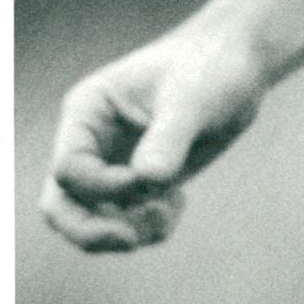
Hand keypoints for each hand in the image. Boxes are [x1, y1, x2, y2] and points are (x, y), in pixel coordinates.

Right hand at [40, 26, 265, 252]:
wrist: (242, 63)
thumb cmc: (212, 66)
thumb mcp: (193, 97)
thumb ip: (168, 138)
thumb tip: (147, 180)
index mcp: (88, 111)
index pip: (69, 169)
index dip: (101, 187)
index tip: (144, 180)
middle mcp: (91, 141)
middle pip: (61, 205)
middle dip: (89, 231)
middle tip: (130, 239)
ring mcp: (113, 164)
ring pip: (91, 221)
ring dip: (124, 232)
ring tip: (167, 212)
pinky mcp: (139, 182)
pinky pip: (126, 222)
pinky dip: (147, 227)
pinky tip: (178, 203)